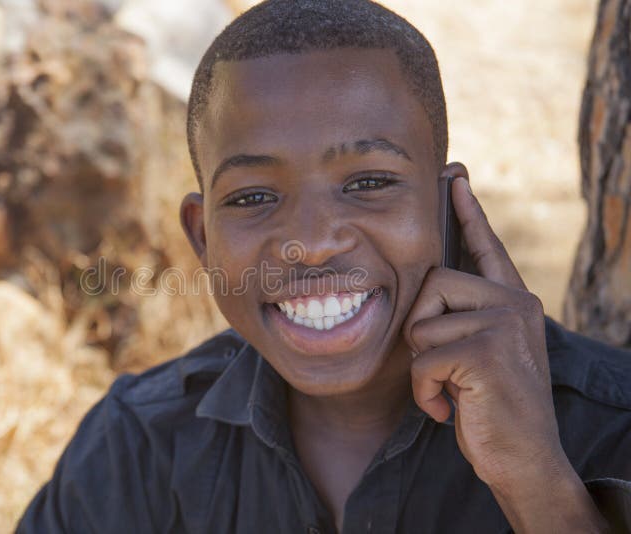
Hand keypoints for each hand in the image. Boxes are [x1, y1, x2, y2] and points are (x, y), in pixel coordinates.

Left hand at [402, 177, 606, 532]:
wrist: (523, 458)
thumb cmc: (490, 406)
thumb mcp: (479, 353)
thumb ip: (462, 317)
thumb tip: (426, 289)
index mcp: (511, 300)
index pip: (485, 246)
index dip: (466, 211)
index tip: (453, 174)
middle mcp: (514, 303)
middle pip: (432, 283)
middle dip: (421, 328)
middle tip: (443, 367)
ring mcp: (504, 324)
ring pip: (421, 324)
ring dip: (423, 367)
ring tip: (452, 390)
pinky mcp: (487, 352)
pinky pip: (423, 358)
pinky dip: (425, 392)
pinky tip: (449, 409)